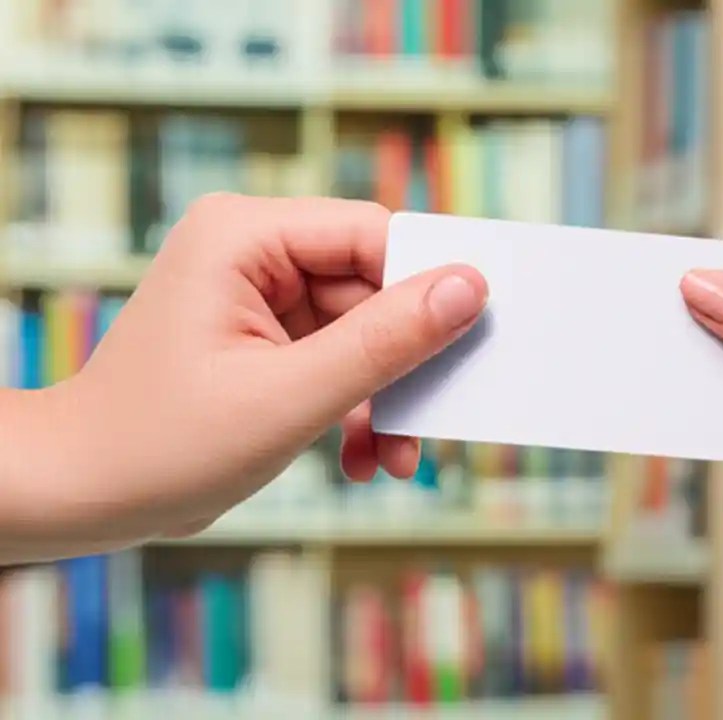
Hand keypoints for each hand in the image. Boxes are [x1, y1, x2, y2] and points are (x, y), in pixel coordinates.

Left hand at [12, 194, 486, 554]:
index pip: (371, 234)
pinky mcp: (268, 339)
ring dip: (386, 398)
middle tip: (430, 423)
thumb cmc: (161, 443)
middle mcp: (253, 253)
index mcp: (244, 236)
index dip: (430, 284)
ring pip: (366, 332)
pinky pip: (341, 359)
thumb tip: (468, 288)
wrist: (84, 496)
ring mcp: (260, 297)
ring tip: (394, 457)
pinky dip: (358, 409)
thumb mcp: (292, 396)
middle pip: (375, 288)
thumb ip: (385, 340)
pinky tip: (360, 460)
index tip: (475, 339)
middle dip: (404, 364)